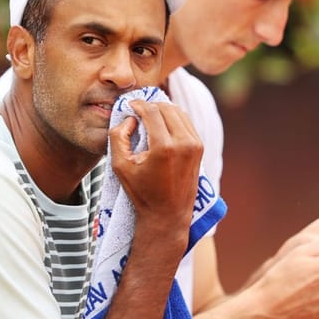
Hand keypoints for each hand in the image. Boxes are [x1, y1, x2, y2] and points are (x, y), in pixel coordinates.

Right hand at [109, 100, 202, 232]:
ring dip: (163, 110)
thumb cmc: (141, 193)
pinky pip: (186, 122)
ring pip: (178, 112)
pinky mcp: (200, 147)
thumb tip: (130, 118)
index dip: (139, 104)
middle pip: (166, 108)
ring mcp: (195, 144)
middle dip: (151, 105)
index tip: (130, 105)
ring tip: (149, 117)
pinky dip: (174, 119)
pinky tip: (162, 125)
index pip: (152, 111)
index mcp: (164, 147)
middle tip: (138, 111)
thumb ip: (118, 136)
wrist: (168, 214)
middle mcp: (184, 143)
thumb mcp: (120, 166)